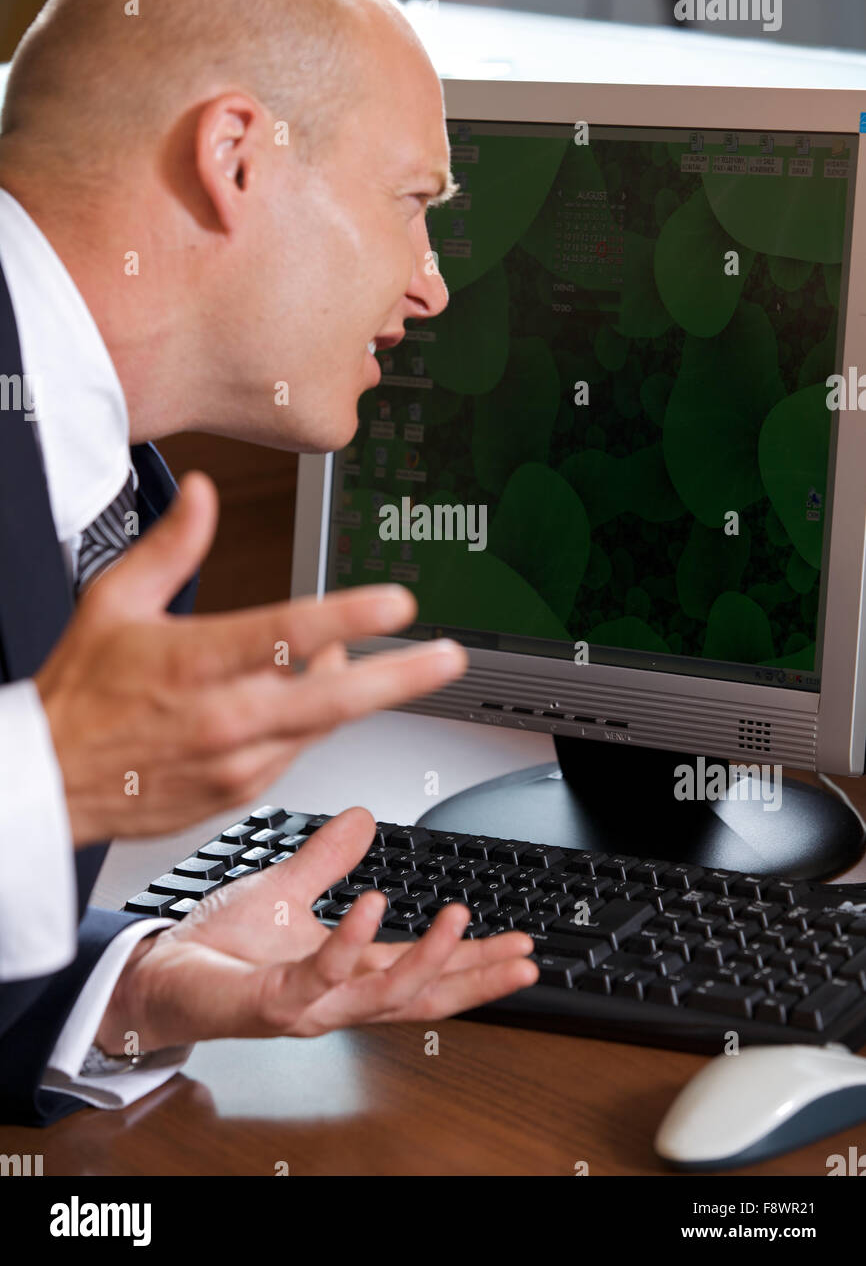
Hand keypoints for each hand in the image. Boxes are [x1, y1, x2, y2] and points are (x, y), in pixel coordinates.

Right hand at [36, 473, 467, 846]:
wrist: (49, 784)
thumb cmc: (81, 693)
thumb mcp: (113, 603)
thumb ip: (171, 545)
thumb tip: (204, 492)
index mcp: (194, 663)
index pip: (285, 634)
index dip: (349, 618)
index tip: (397, 602)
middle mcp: (225, 718)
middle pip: (332, 698)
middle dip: (401, 677)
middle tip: (449, 657)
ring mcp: (237, 762)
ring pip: (322, 722)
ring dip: (352, 689)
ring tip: (362, 657)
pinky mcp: (241, 791)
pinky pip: (298, 750)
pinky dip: (311, 720)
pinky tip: (302, 696)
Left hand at [97, 809, 538, 1049]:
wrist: (158, 971)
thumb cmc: (217, 943)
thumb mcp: (286, 887)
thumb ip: (328, 858)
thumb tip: (364, 817)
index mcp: (348, 970)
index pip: (426, 972)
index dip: (475, 963)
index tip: (519, 948)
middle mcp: (336, 995)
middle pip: (424, 996)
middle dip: (476, 977)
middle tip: (521, 956)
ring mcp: (308, 1004)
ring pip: (385, 996)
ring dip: (430, 959)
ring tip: (462, 921)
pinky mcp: (270, 1002)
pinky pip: (319, 976)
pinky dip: (350, 942)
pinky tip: (373, 907)